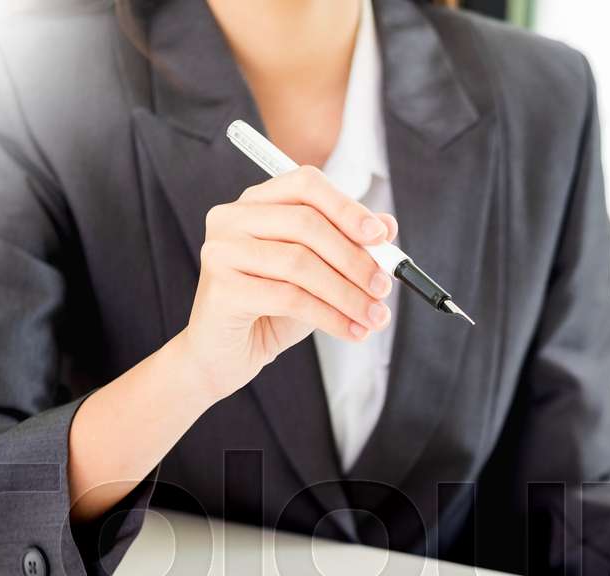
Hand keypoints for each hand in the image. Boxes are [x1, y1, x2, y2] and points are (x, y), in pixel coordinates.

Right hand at [178, 166, 398, 401]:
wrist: (226, 356)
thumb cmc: (272, 310)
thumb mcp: (318, 275)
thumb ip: (348, 246)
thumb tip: (389, 224)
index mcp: (257, 203)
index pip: (306, 184)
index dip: (347, 207)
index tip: (381, 236)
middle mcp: (232, 218)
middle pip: (306, 223)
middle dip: (354, 258)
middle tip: (384, 287)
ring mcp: (222, 251)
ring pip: (300, 263)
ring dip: (347, 294)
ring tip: (374, 317)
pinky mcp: (221, 289)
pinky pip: (289, 298)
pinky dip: (329, 316)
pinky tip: (352, 331)